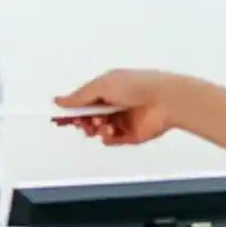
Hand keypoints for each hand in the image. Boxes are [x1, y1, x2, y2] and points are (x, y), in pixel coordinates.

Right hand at [54, 69, 197, 145]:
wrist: (166, 101)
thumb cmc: (139, 86)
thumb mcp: (101, 85)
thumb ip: (79, 96)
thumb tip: (59, 100)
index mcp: (107, 88)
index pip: (83, 100)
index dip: (72, 109)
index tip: (61, 116)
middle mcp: (114, 103)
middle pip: (89, 117)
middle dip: (83, 120)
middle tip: (83, 121)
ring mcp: (122, 119)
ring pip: (98, 129)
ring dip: (96, 128)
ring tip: (102, 125)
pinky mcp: (130, 135)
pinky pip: (112, 140)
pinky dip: (108, 138)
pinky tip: (111, 131)